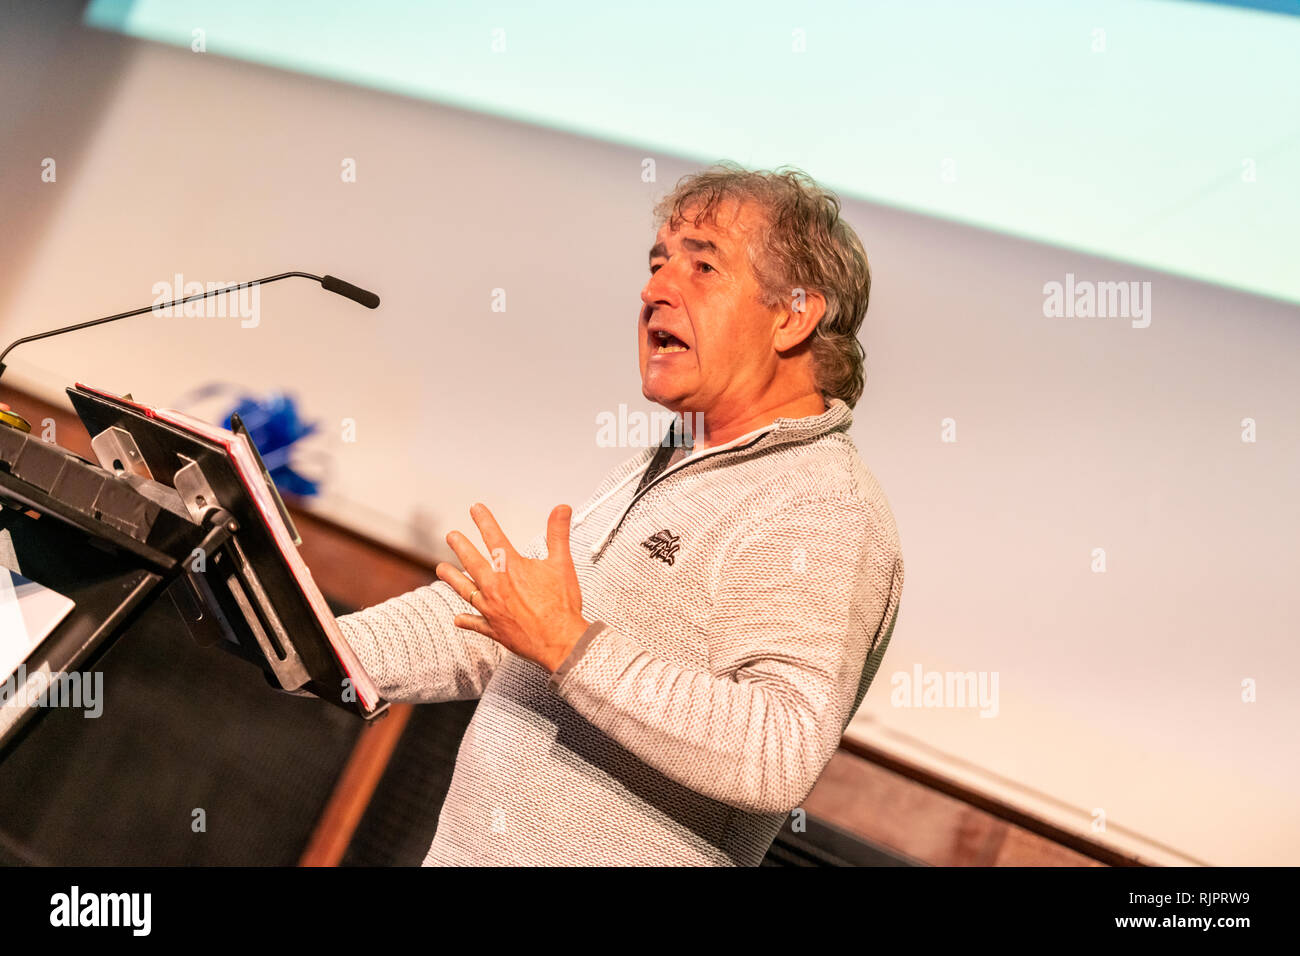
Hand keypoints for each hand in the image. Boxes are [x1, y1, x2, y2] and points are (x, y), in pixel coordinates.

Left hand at [436, 502, 589, 672]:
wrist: (560, 641)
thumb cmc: (562, 605)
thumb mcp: (562, 563)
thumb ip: (558, 533)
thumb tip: (561, 509)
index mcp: (511, 568)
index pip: (494, 537)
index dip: (484, 520)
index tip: (475, 509)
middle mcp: (496, 586)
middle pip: (472, 561)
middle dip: (460, 546)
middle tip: (451, 536)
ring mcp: (491, 608)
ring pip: (465, 590)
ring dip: (452, 578)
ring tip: (441, 569)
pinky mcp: (493, 628)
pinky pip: (475, 623)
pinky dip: (466, 620)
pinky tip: (458, 619)